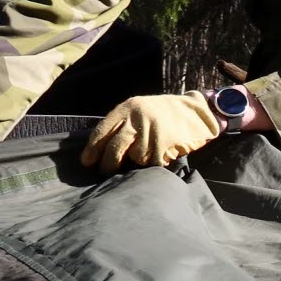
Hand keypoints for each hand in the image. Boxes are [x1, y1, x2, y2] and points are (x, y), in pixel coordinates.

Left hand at [82, 94, 221, 172]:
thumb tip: (100, 149)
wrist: (194, 111)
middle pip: (115, 148)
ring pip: (135, 157)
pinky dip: (153, 162)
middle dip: (108, 163)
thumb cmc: (161, 113)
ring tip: (146, 153)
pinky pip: (152, 162)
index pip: (102, 132)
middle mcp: (138, 119)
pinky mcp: (166, 144)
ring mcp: (152, 132)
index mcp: (127, 109)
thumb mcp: (138, 110)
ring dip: (138, 160)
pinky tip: (159, 154)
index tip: (87, 162)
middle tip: (106, 171)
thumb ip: (121, 124)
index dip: (92, 149)